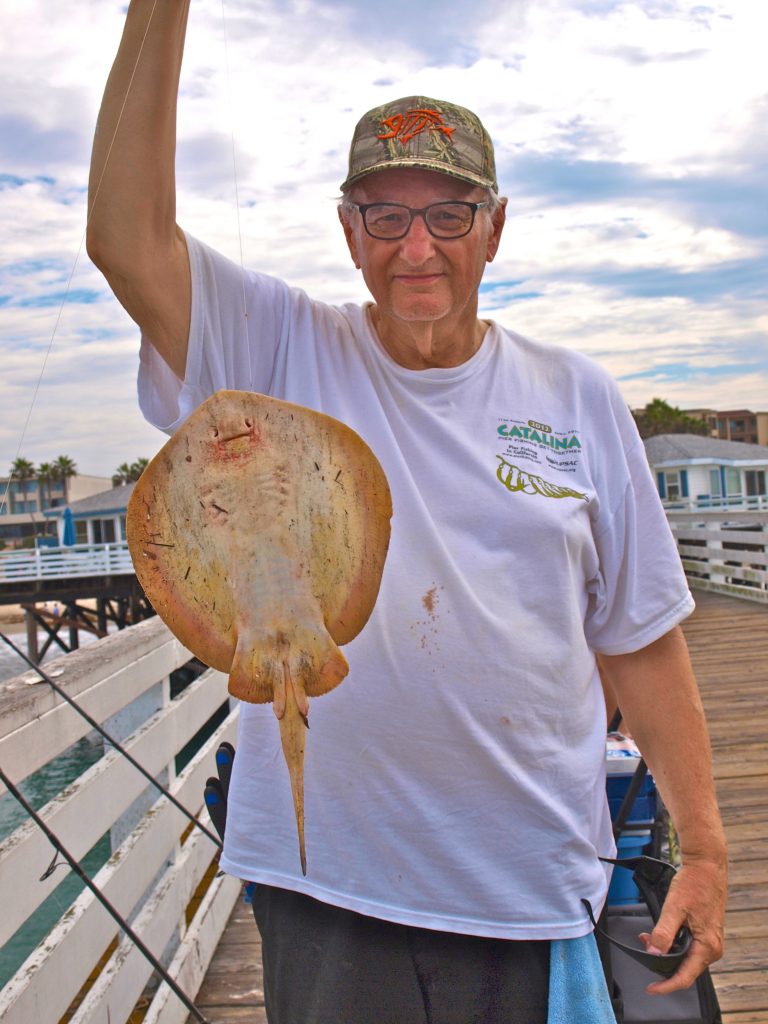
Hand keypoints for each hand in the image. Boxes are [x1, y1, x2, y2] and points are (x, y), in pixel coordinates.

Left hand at [640, 856, 726, 994]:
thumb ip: (664, 932)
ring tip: (647, 937)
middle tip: (644, 945)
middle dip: (661, 962)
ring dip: (664, 951)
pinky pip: (687, 947)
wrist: (705, 866)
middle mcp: (712, 948)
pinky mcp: (705, 935)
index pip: (685, 977)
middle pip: (684, 968)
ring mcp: (710, 942)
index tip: (651, 989)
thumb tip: (654, 954)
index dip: (666, 986)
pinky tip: (658, 933)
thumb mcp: (674, 907)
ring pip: (684, 957)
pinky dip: (671, 943)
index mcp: (708, 946)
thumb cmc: (694, 884)